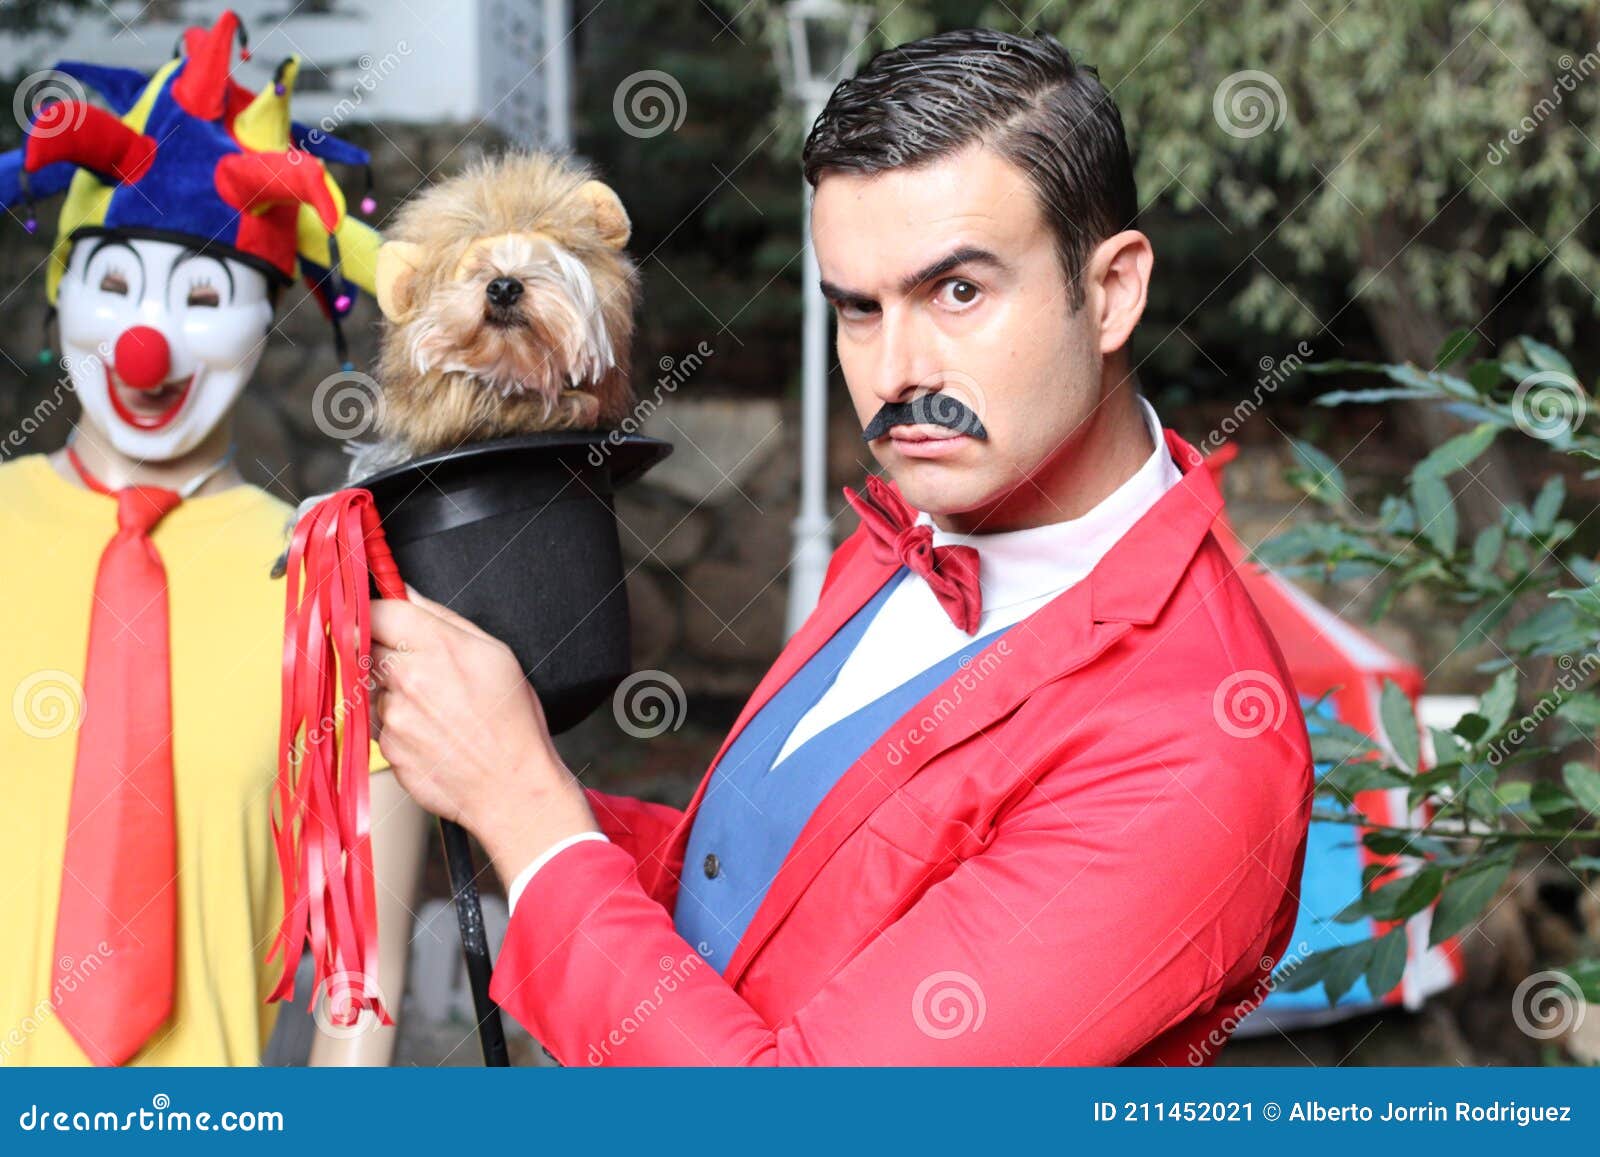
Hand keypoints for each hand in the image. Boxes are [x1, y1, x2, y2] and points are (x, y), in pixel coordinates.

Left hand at [369, 589, 597, 884]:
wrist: (511, 788)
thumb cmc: (512, 722)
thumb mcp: (494, 653)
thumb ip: (442, 617)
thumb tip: (406, 590)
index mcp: (437, 646)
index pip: (375, 609)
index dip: (375, 611)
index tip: (380, 616)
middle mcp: (408, 678)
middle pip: (365, 645)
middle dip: (382, 648)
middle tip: (413, 663)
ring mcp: (393, 716)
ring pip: (370, 686)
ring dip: (390, 689)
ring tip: (434, 706)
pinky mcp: (386, 747)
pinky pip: (378, 722)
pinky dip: (395, 722)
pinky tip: (430, 731)